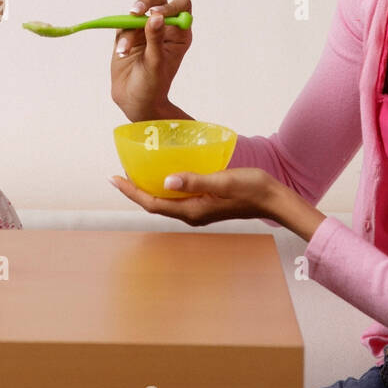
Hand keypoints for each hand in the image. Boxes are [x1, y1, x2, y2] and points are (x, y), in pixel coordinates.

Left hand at [108, 166, 275, 225]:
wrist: (274, 199)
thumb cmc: (252, 189)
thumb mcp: (224, 181)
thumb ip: (196, 181)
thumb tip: (166, 181)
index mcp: (192, 210)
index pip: (152, 204)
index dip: (131, 192)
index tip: (113, 178)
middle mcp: (192, 214)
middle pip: (155, 204)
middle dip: (135, 190)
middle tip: (119, 173)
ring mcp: (199, 210)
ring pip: (166, 201)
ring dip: (149, 189)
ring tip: (136, 172)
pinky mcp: (206, 204)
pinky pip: (178, 198)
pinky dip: (165, 187)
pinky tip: (165, 175)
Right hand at [110, 0, 192, 120]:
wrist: (134, 100)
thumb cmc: (153, 86)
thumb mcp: (156, 64)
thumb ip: (155, 40)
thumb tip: (156, 16)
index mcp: (179, 33)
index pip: (181, 6)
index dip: (170, 5)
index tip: (156, 13)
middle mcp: (163, 27)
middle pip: (157, 0)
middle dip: (146, 2)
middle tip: (135, 12)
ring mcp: (144, 29)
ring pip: (137, 12)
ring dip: (128, 30)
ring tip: (124, 51)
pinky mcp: (127, 34)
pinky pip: (122, 25)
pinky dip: (121, 38)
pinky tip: (121, 53)